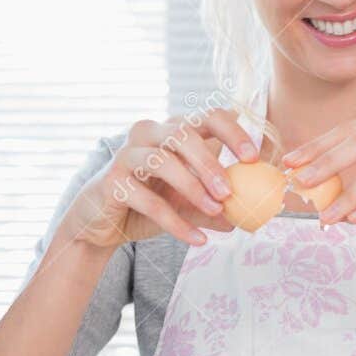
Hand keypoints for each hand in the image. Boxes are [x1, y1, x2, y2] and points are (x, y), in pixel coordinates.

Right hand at [57, 110, 255, 249]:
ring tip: (216, 211)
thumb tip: (245, 218)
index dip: (232, 132)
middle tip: (230, 192)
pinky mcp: (113, 182)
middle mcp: (147, 134)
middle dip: (210, 163)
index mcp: (172, 130)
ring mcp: (126, 155)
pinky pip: (148, 201)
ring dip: (193, 188)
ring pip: (162, 162)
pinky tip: (197, 239)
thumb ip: (214, 205)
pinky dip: (176, 221)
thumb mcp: (187, 203)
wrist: (102, 225)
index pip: (206, 116)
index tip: (253, 157)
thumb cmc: (148, 204)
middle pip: (182, 134)